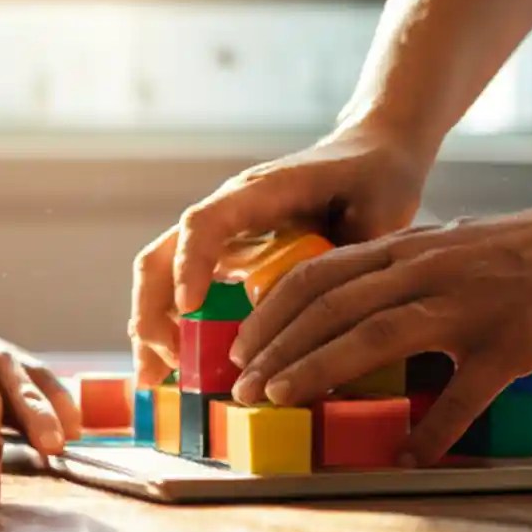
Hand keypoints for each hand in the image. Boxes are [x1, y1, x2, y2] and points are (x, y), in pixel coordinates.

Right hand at [129, 123, 432, 386]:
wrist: (371, 153)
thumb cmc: (374, 177)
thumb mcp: (379, 209)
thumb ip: (351, 255)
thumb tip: (325, 308)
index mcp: (260, 192)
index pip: (205, 222)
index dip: (191, 263)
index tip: (190, 309)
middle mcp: (227, 212)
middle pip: (163, 255)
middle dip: (153, 311)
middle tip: (167, 364)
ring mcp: (223, 236)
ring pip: (162, 277)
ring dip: (151, 327)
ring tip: (153, 378)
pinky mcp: (229, 258)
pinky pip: (185, 291)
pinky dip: (173, 330)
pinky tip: (173, 370)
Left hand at [228, 194, 531, 465]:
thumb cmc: (525, 248)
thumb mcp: (447, 246)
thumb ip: (400, 272)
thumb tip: (351, 309)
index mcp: (407, 251)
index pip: (317, 276)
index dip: (271, 314)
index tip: (241, 349)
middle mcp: (425, 273)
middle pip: (330, 308)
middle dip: (275, 350)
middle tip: (243, 390)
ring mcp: (466, 307)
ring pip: (374, 337)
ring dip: (318, 372)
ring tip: (280, 403)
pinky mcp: (510, 343)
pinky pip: (462, 393)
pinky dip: (432, 429)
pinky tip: (407, 456)